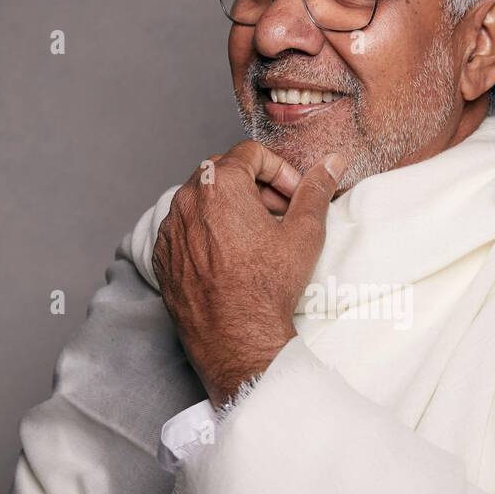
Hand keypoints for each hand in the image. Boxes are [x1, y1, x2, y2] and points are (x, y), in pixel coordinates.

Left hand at [151, 139, 346, 403]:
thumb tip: (331, 163)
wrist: (236, 340)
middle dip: (255, 188)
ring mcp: (170, 229)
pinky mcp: (163, 255)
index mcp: (219, 184)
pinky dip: (207, 232)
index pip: (251, 153)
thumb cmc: (268, 289)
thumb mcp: (304, 233)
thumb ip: (315, 190)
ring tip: (256, 239)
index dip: (280, 171)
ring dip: (231, 209)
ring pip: (202, 200)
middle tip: (279, 216)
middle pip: (224, 173)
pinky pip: (185, 229)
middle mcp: (186, 200)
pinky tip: (231, 258)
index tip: (293, 196)